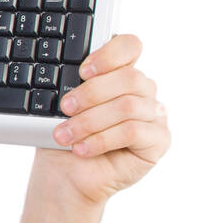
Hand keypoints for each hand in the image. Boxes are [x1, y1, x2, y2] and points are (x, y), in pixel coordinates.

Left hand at [33, 33, 169, 207]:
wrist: (66, 176)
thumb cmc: (66, 139)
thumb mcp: (63, 108)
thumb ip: (74, 87)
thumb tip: (71, 77)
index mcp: (119, 75)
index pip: (130, 46)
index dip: (109, 54)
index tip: (82, 71)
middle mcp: (141, 92)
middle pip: (129, 77)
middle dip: (90, 93)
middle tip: (65, 108)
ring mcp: (154, 115)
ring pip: (127, 106)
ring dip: (89, 121)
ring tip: (65, 135)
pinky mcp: (159, 140)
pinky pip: (133, 132)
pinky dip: (101, 139)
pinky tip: (82, 148)